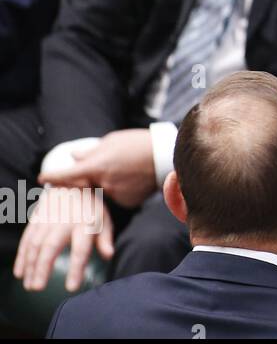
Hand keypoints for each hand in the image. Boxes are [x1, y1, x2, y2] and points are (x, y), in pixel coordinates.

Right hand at [13, 186, 113, 291]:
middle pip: (51, 247)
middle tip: (38, 288)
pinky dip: (21, 256)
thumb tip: (110, 256)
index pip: (81, 249)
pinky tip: (19, 272)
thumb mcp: (104, 219)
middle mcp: (64, 222)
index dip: (76, 268)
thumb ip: (105, 238)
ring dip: (30, 265)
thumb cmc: (91, 207)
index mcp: (84, 224)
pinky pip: (26, 239)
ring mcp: (47, 220)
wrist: (73, 182)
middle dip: (43, 268)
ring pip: (35, 244)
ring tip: (29, 285)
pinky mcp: (36, 219)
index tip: (71, 287)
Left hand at [40, 128, 155, 207]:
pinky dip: (121, 190)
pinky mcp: (128, 202)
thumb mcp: (112, 141)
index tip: (42, 178)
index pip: (66, 174)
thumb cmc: (139, 143)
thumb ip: (91, 152)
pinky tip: (133, 180)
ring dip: (107, 184)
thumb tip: (74, 157)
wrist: (167, 156)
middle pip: (86, 185)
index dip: (52, 176)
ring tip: (126, 170)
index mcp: (96, 166)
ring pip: (103, 192)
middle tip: (102, 167)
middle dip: (88, 178)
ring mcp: (116, 194)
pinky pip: (117, 198)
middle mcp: (103, 183)